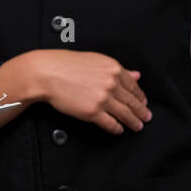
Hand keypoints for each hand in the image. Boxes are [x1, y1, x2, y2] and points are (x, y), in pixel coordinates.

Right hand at [31, 50, 150, 134]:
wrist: (45, 73)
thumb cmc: (63, 64)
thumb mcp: (94, 60)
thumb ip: (116, 70)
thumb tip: (135, 75)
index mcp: (113, 69)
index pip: (134, 86)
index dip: (140, 96)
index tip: (143, 101)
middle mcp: (111, 84)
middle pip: (132, 101)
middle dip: (141, 111)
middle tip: (146, 117)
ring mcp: (103, 99)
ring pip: (125, 114)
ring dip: (133, 122)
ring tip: (137, 126)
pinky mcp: (93, 112)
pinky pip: (111, 124)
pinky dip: (117, 128)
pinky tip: (119, 129)